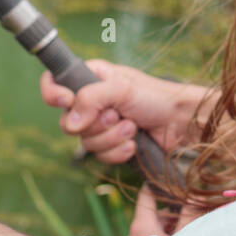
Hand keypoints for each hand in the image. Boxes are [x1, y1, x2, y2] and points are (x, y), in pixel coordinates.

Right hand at [40, 59, 191, 163]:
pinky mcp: (112, 145)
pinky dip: (119, 152)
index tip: (67, 101)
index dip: (53, 94)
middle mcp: (91, 102)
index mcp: (90, 78)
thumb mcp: (122, 89)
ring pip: (87, 143)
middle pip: (68, 122)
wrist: (181, 123)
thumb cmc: (156, 97)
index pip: (53, 82)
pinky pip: (102, 157)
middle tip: (118, 115)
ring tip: (133, 127)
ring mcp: (101, 125)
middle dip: (97, 124)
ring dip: (112, 138)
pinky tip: (134, 144)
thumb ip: (91, 99)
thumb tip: (70, 122)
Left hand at [125, 184, 208, 235]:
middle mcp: (134, 235)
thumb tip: (197, 190)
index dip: (160, 184)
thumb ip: (191, 211)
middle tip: (194, 205)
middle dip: (174, 209)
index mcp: (141, 225)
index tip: (174, 176)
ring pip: (156, 229)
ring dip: (173, 225)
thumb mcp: (186, 235)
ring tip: (192, 225)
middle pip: (155, 213)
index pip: (147, 194)